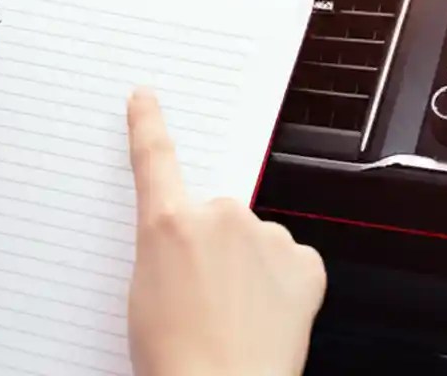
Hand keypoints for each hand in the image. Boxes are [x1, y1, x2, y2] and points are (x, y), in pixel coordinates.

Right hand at [125, 88, 326, 375]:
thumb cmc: (175, 359)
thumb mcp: (143, 295)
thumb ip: (167, 251)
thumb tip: (190, 246)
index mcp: (168, 224)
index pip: (154, 159)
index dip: (148, 123)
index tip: (145, 98)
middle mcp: (219, 216)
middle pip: (218, 217)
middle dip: (216, 247)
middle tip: (207, 297)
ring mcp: (266, 236)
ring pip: (257, 242)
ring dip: (251, 268)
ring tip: (236, 318)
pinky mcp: (303, 261)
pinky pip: (291, 263)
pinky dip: (283, 286)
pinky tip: (267, 318)